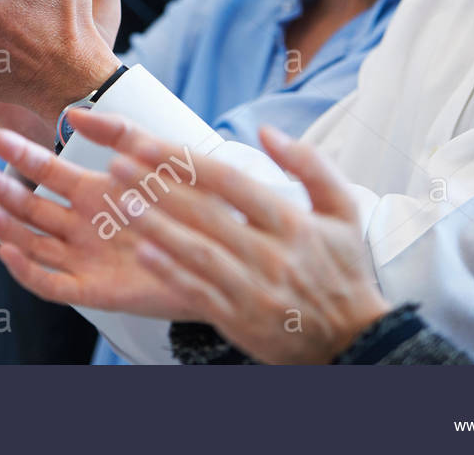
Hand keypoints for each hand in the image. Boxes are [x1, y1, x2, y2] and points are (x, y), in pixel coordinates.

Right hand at [0, 127, 199, 318]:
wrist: (223, 254)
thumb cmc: (192, 207)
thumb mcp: (158, 160)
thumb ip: (120, 132)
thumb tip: (75, 113)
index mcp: (94, 194)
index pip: (46, 172)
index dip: (20, 155)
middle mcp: (82, 226)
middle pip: (30, 208)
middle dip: (1, 189)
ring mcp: (85, 258)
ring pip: (32, 243)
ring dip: (5, 227)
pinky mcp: (94, 290)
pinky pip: (52, 283)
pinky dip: (28, 272)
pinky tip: (10, 251)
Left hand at [105, 119, 389, 364]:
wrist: (355, 341)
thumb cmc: (342, 270)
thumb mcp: (344, 211)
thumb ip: (310, 165)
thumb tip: (267, 132)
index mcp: (292, 222)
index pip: (230, 182)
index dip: (186, 161)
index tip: (146, 143)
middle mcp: (271, 254)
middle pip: (206, 214)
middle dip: (159, 187)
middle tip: (118, 165)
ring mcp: (253, 289)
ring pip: (198, 253)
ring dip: (157, 227)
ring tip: (122, 204)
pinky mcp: (240, 320)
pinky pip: (199, 292)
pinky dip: (171, 273)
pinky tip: (143, 253)